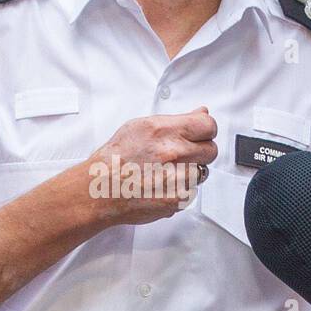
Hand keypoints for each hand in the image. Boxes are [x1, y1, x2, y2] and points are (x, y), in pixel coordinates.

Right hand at [83, 107, 217, 225]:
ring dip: (190, 171)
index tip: (203, 133)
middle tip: (182, 155)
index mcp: (163, 131)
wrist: (100, 190)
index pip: (208, 125)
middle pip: (210, 149)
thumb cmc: (115, 160)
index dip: (207, 129)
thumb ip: (176, 120)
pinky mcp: (178, 198)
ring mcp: (177, 178)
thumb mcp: (140, 127)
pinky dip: (180, 189)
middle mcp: (172, 153)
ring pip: (203, 172)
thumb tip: (200, 112)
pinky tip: (161, 186)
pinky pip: (191, 191)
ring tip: (166, 172)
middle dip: (200, 151)